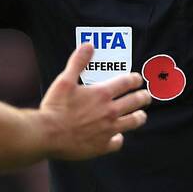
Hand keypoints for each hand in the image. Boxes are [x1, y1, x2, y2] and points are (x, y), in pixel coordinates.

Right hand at [38, 44, 150, 158]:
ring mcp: (108, 129)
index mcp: (102, 94)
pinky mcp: (102, 145)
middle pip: (136, 102)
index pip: (127, 83)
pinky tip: (117, 136)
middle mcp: (110, 111)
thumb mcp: (64, 81)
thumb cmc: (55, 107)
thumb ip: (78, 63)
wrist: (47, 134)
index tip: (137, 79)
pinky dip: (118, 138)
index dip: (135, 79)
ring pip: (133, 122)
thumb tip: (88, 46)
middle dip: (143, 97)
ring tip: (140, 115)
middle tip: (145, 96)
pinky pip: (117, 141)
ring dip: (139, 117)